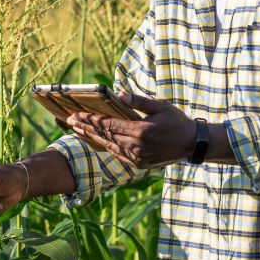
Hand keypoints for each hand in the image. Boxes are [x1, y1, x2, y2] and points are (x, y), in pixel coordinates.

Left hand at [66, 92, 196, 169]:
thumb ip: (139, 102)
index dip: (91, 119)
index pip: (108, 124)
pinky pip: (118, 154)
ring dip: (92, 137)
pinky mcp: (139, 164)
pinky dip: (106, 146)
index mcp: (140, 131)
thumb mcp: (160, 106)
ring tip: (77, 130)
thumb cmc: (176, 121)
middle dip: (85, 127)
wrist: (192, 144)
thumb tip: (120, 95)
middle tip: (68, 121)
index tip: (76, 114)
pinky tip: (97, 140)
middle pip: (104, 136)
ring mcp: (137, 158)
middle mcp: (136, 147)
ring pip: (109, 146)